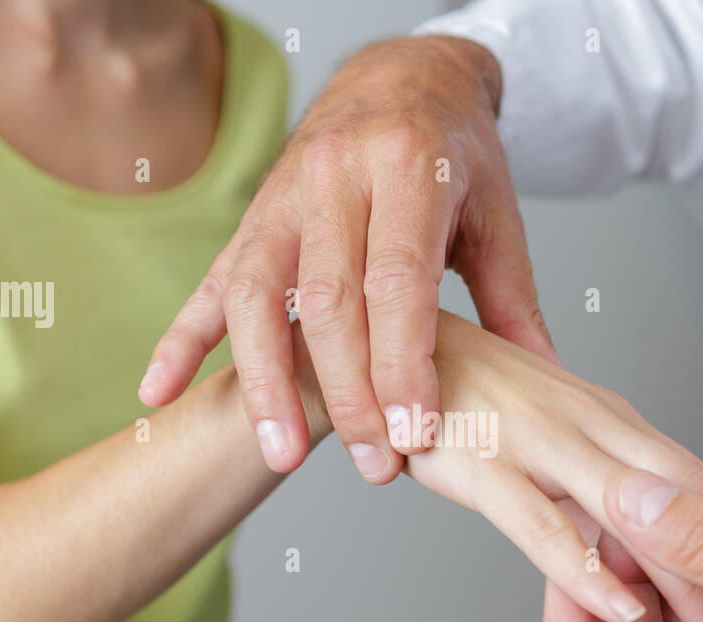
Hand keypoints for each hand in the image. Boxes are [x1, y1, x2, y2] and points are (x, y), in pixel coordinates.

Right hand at [139, 35, 554, 484]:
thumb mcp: (497, 214)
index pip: (397, 280)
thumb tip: (543, 378)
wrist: (398, 77)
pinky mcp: (251, 221)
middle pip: (328, 298)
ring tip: (281, 456)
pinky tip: (159, 392)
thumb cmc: (451, 153)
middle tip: (375, 462)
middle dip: (348, 391)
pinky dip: (181, 340)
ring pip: (258, 296)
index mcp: (406, 167)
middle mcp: (334, 178)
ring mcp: (281, 198)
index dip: (402, 362)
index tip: (414, 432)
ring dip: (265, 382)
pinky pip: (209, 283)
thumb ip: (512, 299)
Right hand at [391, 312, 702, 621]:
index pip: (693, 480)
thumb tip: (633, 517)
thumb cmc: (458, 388)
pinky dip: (587, 571)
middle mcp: (586, 420)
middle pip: (684, 498)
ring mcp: (538, 438)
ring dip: (682, 582)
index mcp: (605, 415)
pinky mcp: (484, 461)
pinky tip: (615, 608)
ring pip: (633, 515)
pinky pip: (545, 525)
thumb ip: (588, 466)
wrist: (379, 341)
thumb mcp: (542, 425)